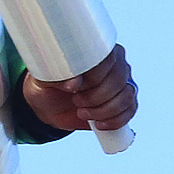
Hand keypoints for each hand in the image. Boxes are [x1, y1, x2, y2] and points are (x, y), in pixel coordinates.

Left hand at [20, 44, 137, 132]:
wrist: (49, 105)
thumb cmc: (47, 85)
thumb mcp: (43, 79)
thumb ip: (55, 77)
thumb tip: (73, 84)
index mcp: (95, 49)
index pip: (108, 58)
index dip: (94, 76)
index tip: (76, 88)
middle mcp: (114, 63)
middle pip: (118, 79)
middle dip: (96, 96)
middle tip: (76, 101)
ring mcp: (123, 82)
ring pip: (126, 96)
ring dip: (104, 110)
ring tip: (82, 112)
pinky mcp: (125, 101)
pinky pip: (130, 110)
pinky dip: (115, 120)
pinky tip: (98, 123)